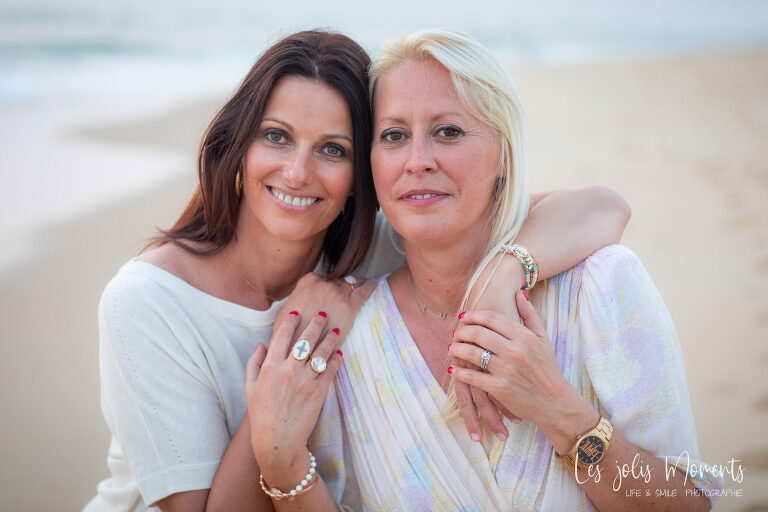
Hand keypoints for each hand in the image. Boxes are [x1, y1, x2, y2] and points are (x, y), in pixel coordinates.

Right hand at [244, 311, 343, 487]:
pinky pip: (330, 369)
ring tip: (336, 331)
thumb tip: (262, 345)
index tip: (297, 313)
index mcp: (271, 366)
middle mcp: (289, 370)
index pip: (282, 335)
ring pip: (321, 352)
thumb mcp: (250, 388)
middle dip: (316, 323)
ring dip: (330, 339)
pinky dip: (336, 359)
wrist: (278, 440)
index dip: (291, 321)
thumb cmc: (262, 414)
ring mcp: (305, 380)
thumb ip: (254, 364)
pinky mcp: (319, 391)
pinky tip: (339, 353)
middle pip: (306, 339)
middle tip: (323, 315)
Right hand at [276, 273, 374, 339]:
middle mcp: (323, 284)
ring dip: (355, 284)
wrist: (298, 353)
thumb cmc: (288, 337)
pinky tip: (373, 283)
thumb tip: (299, 304)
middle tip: (342, 293)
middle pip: (336, 281)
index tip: (325, 292)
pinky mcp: (350, 307)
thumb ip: (295, 301)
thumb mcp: (283, 316)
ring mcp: (337, 294)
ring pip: (351, 283)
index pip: (319, 279)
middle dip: (338, 288)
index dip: (323, 287)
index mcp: (307, 282)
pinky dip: (369, 286)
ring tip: (362, 282)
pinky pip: (364, 291)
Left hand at [449, 290, 596, 452]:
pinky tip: (454, 369)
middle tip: (456, 332)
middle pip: (479, 334)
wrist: (556, 403)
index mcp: (525, 337)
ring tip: (452, 349)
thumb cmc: (548, 369)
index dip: (474, 315)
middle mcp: (516, 351)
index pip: (492, 319)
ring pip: (473, 353)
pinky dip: (460, 372)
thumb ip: (530, 315)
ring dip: (457, 349)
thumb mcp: (543, 339)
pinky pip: (473, 376)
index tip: (464, 316)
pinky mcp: (500, 389)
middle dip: (462, 331)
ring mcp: (507, 370)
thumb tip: (519, 293)